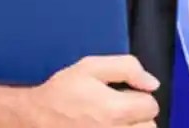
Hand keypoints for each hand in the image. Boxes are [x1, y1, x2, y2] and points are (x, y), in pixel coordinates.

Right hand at [26, 55, 160, 126]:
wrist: (36, 118)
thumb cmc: (62, 92)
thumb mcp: (91, 67)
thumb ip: (127, 68)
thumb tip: (152, 84)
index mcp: (116, 110)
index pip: (151, 106)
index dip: (140, 96)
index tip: (125, 94)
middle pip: (150, 127)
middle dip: (139, 116)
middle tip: (119, 109)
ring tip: (114, 121)